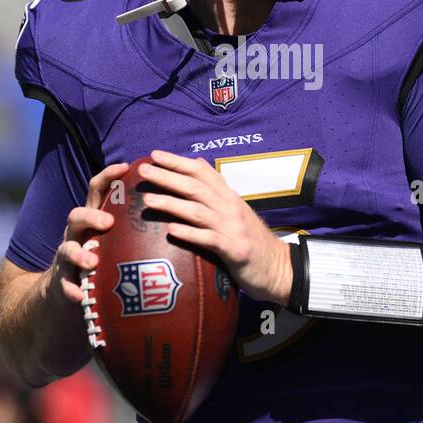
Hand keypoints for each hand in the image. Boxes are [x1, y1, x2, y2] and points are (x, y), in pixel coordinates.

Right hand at [44, 162, 130, 306]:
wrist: (72, 286)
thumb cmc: (104, 254)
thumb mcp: (116, 233)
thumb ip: (135, 220)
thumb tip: (174, 204)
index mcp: (93, 217)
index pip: (97, 190)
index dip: (108, 176)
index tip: (125, 166)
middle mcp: (77, 233)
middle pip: (76, 215)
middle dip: (91, 216)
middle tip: (108, 222)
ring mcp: (68, 255)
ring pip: (67, 249)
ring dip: (79, 254)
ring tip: (92, 261)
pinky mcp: (64, 280)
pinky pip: (65, 284)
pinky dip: (72, 289)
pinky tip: (80, 296)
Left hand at [137, 149, 292, 304]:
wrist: (279, 267)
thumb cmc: (252, 239)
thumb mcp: (236, 208)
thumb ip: (217, 188)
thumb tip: (198, 162)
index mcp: (229, 196)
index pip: (201, 173)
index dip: (178, 162)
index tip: (155, 154)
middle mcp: (230, 208)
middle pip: (195, 188)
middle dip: (168, 177)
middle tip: (144, 170)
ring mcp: (233, 228)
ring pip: (198, 212)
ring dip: (172, 204)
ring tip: (148, 200)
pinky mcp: (234, 250)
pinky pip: (209, 240)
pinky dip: (190, 234)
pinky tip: (171, 231)